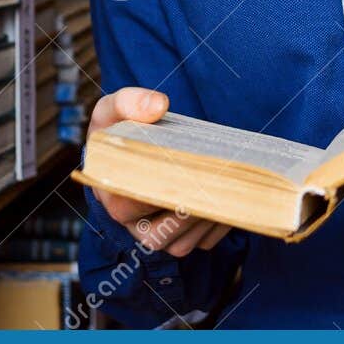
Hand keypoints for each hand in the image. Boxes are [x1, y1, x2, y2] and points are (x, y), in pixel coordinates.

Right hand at [89, 87, 233, 257]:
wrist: (126, 153)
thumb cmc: (117, 132)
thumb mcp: (112, 109)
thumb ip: (129, 102)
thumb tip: (158, 106)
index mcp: (111, 194)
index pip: (133, 204)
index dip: (164, 188)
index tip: (188, 168)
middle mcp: (131, 224)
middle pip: (165, 230)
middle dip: (195, 206)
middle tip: (220, 178)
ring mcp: (155, 237)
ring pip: (184, 242)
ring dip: (210, 218)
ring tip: (229, 185)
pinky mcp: (178, 241)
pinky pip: (203, 242)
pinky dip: (220, 225)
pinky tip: (232, 198)